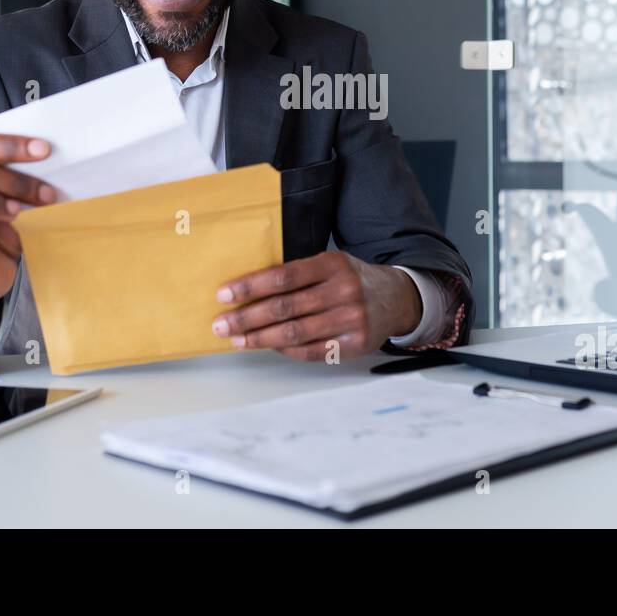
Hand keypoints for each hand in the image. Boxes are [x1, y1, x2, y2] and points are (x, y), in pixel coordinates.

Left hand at [211, 252, 422, 360]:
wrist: (395, 298)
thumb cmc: (350, 279)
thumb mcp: (330, 264)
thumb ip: (298, 274)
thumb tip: (249, 290)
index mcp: (332, 264)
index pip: (283, 277)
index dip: (250, 287)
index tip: (224, 295)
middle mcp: (343, 291)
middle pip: (285, 307)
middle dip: (247, 317)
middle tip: (221, 325)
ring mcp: (350, 319)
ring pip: (295, 333)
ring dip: (259, 338)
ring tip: (237, 340)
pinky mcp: (354, 344)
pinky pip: (311, 351)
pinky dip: (285, 349)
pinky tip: (266, 346)